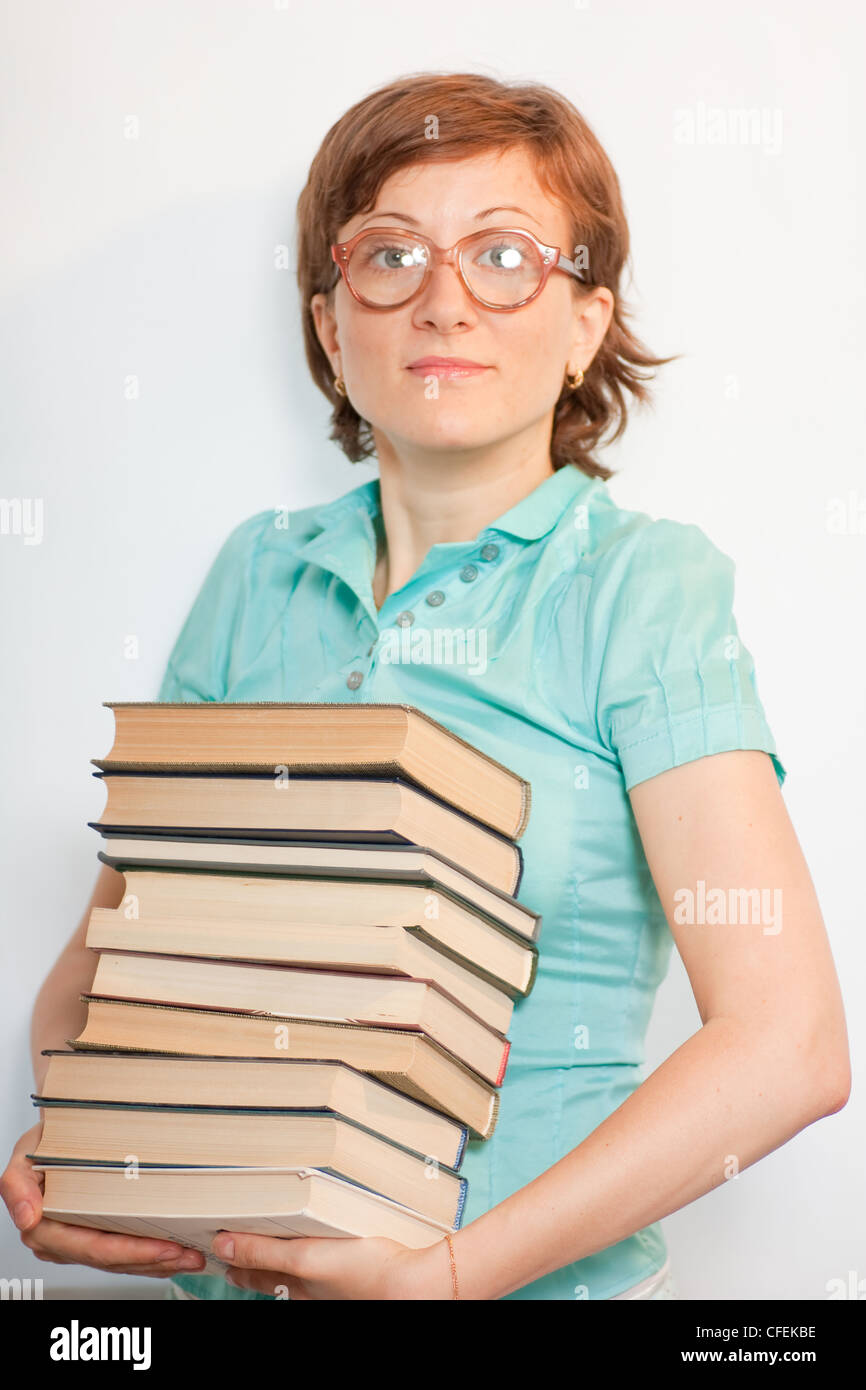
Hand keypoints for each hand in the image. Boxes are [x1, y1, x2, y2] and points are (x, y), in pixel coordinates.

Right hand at [0, 1121, 206, 1279]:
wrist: (54, 1132)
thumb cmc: (43, 1141)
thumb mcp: (25, 1155)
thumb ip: (18, 1186)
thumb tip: (27, 1219)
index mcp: (44, 1228)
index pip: (94, 1248)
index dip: (132, 1252)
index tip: (166, 1247)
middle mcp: (61, 1242)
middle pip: (114, 1260)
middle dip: (154, 1260)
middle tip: (189, 1254)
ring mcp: (79, 1243)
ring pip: (122, 1262)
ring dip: (159, 1262)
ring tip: (192, 1257)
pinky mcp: (95, 1237)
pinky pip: (124, 1254)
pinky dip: (152, 1256)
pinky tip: (177, 1254)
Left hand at [211, 1230, 451, 1299]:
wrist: (411, 1284)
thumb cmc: (363, 1274)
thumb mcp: (304, 1258)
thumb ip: (263, 1251)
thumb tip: (222, 1246)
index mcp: (294, 1284)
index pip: (252, 1273)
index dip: (234, 1259)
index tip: (217, 1247)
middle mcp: (308, 1288)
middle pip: (271, 1274)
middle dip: (253, 1261)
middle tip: (234, 1252)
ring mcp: (330, 1284)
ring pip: (295, 1272)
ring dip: (280, 1258)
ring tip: (269, 1249)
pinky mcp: (352, 1272)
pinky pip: (320, 1266)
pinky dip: (310, 1257)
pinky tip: (318, 1251)